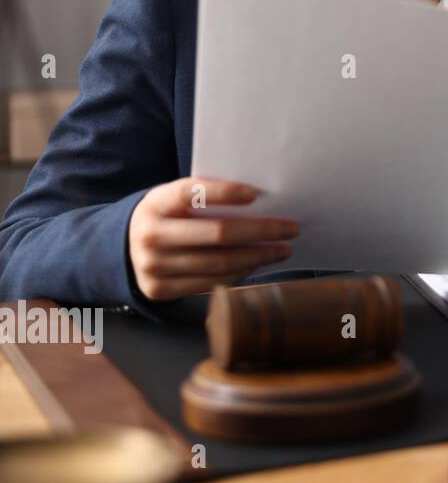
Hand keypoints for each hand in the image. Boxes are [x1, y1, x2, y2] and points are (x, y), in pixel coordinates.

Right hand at [128, 177, 298, 300]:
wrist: (122, 247)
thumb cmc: (167, 216)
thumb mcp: (174, 198)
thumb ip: (205, 196)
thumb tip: (260, 199)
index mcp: (156, 203)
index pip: (192, 193)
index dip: (225, 192)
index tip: (256, 193)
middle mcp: (152, 235)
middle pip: (218, 234)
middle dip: (261, 231)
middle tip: (290, 228)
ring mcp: (154, 266)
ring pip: (219, 263)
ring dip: (258, 256)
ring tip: (282, 249)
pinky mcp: (160, 289)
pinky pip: (211, 283)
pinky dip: (240, 273)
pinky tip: (257, 264)